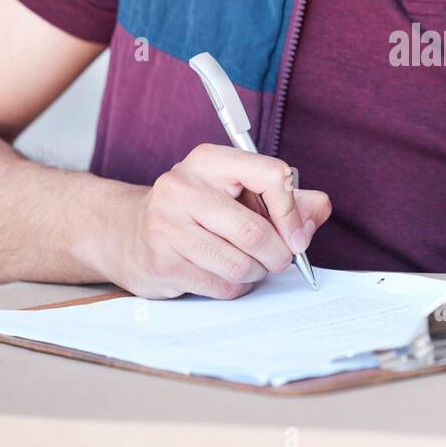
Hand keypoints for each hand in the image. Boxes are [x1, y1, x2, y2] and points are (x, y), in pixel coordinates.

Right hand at [111, 143, 331, 299]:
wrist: (127, 232)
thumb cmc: (196, 211)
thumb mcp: (240, 192)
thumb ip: (287, 199)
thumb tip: (318, 210)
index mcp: (210, 161)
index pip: (271, 175)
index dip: (293, 212)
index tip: (297, 235)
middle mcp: (183, 187)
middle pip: (255, 232)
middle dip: (278, 254)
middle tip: (279, 258)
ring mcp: (167, 226)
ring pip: (240, 264)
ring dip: (257, 273)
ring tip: (248, 264)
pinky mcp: (162, 263)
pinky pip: (222, 286)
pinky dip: (236, 286)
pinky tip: (224, 273)